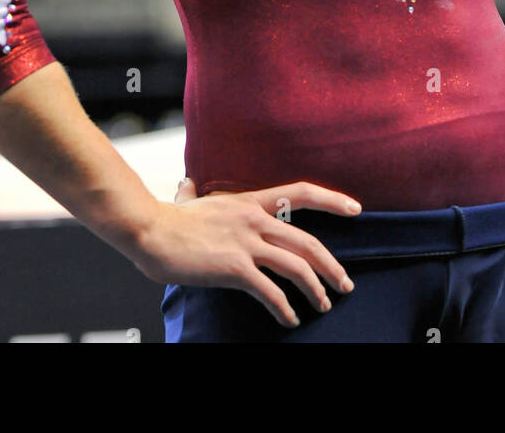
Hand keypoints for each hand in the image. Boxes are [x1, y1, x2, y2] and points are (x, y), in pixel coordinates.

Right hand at [131, 177, 359, 327]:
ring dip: (315, 289)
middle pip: (307, 241)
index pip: (300, 193)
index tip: (355, 209)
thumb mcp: (189, 200)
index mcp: (248, 202)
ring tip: (322, 306)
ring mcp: (245, 243)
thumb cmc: (166, 219)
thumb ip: (193, 193)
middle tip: (344, 284)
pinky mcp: (235, 267)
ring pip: (296, 266)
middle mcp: (253, 219)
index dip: (331, 200)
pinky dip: (285, 308)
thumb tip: (187, 185)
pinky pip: (270, 291)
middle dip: (331, 266)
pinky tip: (289, 319)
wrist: (149, 230)